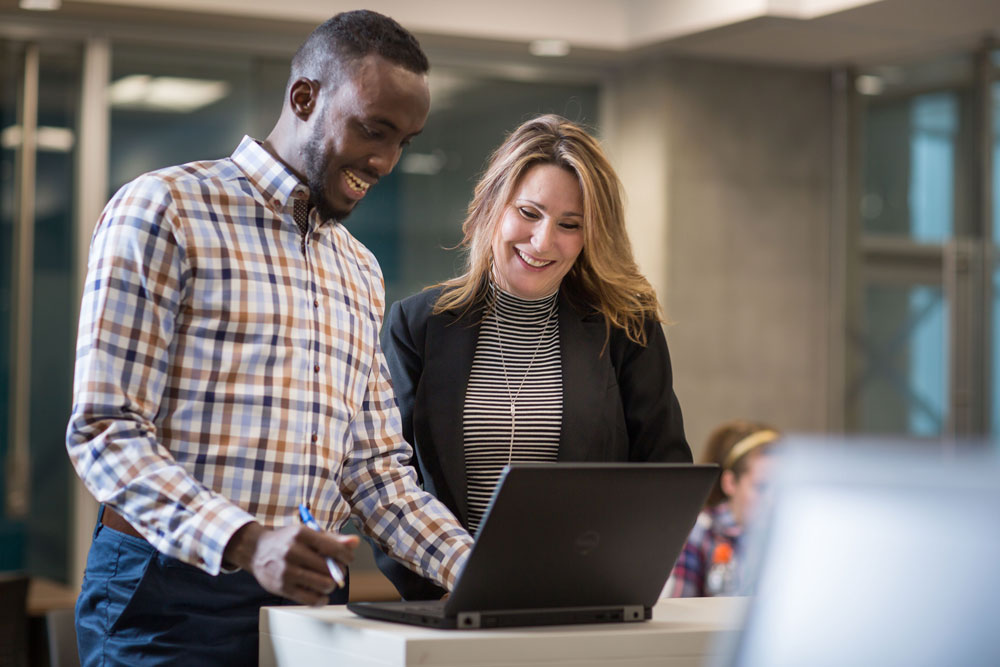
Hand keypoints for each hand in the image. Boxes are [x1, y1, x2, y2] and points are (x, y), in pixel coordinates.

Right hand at [224, 522, 358, 605]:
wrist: (257, 551)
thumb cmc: (287, 541)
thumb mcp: (308, 533)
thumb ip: (333, 539)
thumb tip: (355, 542)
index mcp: (301, 534)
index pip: (333, 548)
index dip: (346, 555)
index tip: (348, 558)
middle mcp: (292, 551)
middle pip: (330, 568)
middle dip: (338, 570)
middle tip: (335, 569)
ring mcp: (286, 571)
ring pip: (324, 584)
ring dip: (330, 585)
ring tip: (327, 580)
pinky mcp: (283, 588)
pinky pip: (311, 600)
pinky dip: (321, 599)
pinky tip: (320, 593)